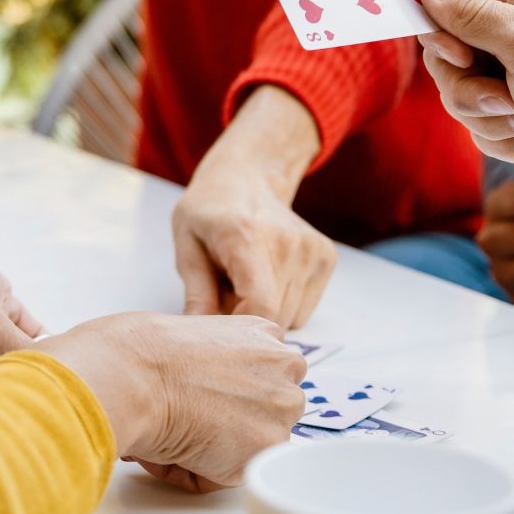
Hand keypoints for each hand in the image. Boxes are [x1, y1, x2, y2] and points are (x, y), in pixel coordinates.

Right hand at [35, 312, 308, 492]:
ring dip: (216, 450)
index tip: (198, 396)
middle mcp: (284, 366)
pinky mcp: (266, 445)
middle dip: (227, 422)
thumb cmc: (141, 351)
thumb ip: (220, 362)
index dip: (226, 392)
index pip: (262, 376)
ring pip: (250, 443)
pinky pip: (233, 474)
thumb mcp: (195, 333)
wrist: (132, 375)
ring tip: (176, 434)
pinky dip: (204, 473)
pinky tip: (176, 449)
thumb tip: (207, 390)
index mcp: (265, 333)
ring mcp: (281, 407)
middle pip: (264, 410)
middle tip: (184, 418)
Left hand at [173, 171, 334, 329]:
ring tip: (244, 283)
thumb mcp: (186, 245)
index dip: (240, 329)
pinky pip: (303, 310)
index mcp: (246, 235)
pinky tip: (267, 278)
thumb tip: (199, 336)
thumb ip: (196, 292)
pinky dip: (283, 305)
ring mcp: (312, 249)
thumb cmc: (209, 213)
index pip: (261, 305)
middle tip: (225, 296)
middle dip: (246, 319)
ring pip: (290, 318)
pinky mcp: (326, 257)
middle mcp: (288, 242)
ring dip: (265, 313)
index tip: (219, 325)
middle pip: (274, 317)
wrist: (246, 177)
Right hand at [413, 0, 513, 204]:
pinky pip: (483, 129)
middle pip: (445, 57)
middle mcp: (512, 30)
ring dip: (493, 120)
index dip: (440, 32)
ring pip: (460, 99)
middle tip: (508, 100)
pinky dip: (509, 141)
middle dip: (469, 90)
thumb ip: (468, 11)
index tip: (463, 56)